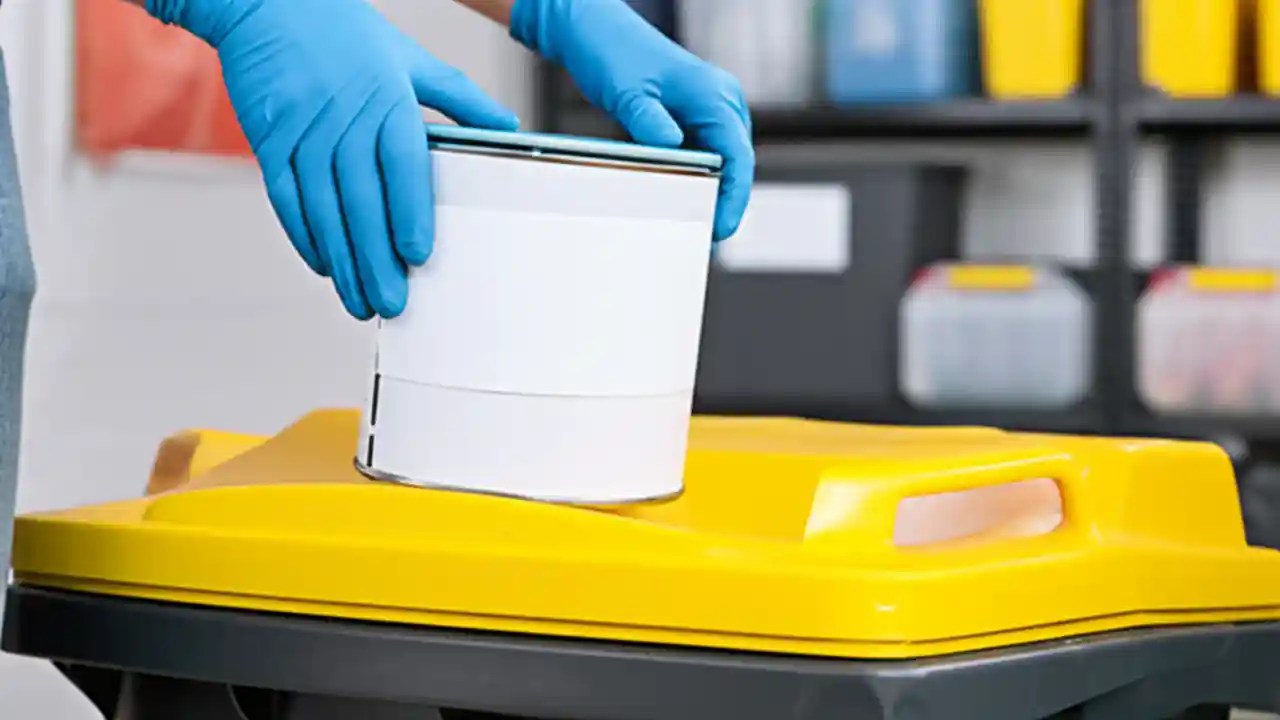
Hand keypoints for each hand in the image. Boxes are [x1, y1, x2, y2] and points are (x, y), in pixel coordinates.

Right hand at [146, 0, 519, 318]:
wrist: (265, 1)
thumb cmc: (343, 28)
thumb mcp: (410, 57)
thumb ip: (459, 97)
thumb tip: (507, 127)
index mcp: (387, 101)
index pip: (402, 165)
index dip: (408, 211)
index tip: (417, 254)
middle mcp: (344, 120)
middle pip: (362, 200)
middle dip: (376, 257)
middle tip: (392, 303)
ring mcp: (303, 133)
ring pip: (324, 209)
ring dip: (343, 260)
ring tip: (360, 301)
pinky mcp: (270, 142)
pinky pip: (287, 198)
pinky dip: (304, 235)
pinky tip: (324, 266)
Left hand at [511, 0, 753, 241]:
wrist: (593, 30)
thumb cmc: (613, 53)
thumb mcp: (628, 94)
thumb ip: (649, 122)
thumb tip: (672, 147)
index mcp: (714, 95)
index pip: (738, 155)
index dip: (734, 196)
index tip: (723, 226)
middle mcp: (720, 100)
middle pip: (736, 162)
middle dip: (725, 200)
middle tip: (706, 236)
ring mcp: (709, 107)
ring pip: (722, 160)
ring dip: (712, 190)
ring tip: (697, 224)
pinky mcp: (692, 115)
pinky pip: (704, 152)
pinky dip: (697, 176)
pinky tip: (683, 197)